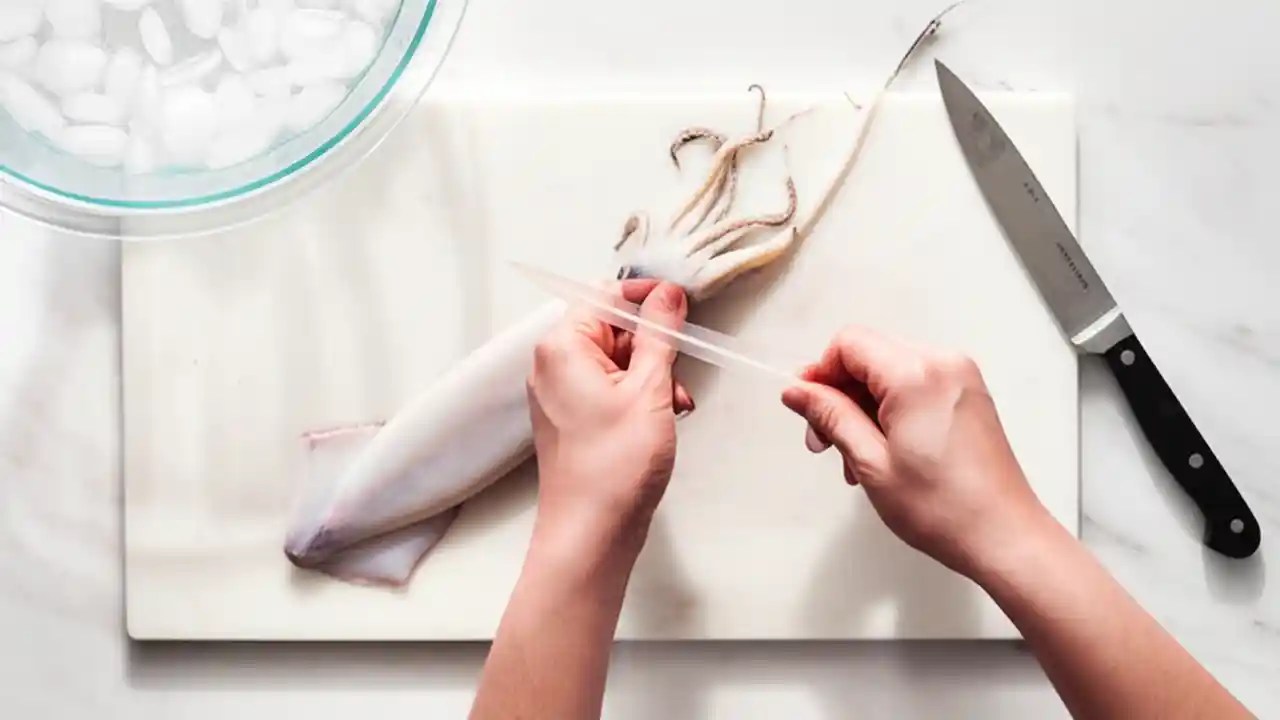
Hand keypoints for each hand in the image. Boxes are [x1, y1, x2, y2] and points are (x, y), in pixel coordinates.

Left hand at [527, 280, 692, 554]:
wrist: (590, 533)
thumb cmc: (612, 468)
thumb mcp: (648, 389)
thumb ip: (660, 334)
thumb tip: (668, 295)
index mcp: (562, 347)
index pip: (605, 294)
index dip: (646, 298)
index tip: (679, 309)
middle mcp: (553, 364)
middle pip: (612, 327)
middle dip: (653, 347)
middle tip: (675, 375)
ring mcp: (561, 392)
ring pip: (616, 359)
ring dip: (652, 375)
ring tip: (672, 406)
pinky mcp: (573, 416)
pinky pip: (610, 387)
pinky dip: (639, 396)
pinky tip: (660, 418)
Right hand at [781, 326, 1053, 578]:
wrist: (1004, 536)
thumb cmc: (944, 508)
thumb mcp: (870, 462)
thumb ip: (830, 416)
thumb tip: (797, 391)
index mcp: (917, 375)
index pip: (850, 343)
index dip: (820, 372)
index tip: (807, 408)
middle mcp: (944, 364)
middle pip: (870, 354)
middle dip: (840, 393)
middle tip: (826, 441)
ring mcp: (961, 378)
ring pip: (890, 372)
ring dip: (863, 407)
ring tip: (855, 458)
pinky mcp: (968, 396)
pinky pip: (916, 386)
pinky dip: (891, 410)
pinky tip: (883, 451)